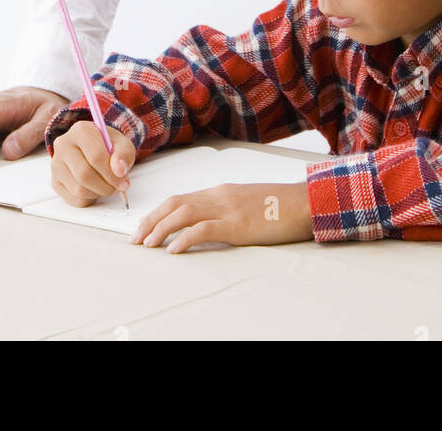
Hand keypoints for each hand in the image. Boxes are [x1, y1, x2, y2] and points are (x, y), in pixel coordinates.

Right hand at [50, 120, 136, 205]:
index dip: (112, 173)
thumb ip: (124, 154)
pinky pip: (74, 199)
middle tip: (117, 187)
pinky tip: (95, 188)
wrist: (96, 149)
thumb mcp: (122, 144)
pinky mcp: (55, 182)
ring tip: (106, 185)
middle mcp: (63, 145)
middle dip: (106, 186)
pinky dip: (90, 198)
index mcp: (80, 130)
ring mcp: (56, 165)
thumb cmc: (109, 146)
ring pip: (78, 189)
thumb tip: (119, 170)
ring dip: (98, 193)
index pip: (95, 156)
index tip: (123, 181)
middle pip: (84, 174)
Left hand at [130, 180, 313, 253]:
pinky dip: (185, 238)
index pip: (180, 198)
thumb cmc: (280, 206)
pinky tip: (173, 249)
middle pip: (175, 203)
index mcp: (221, 191)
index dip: (158, 213)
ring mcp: (228, 208)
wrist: (305, 202)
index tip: (144, 227)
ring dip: (161, 229)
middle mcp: (220, 195)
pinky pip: (204, 229)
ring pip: (184, 213)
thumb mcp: (247, 204)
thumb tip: (208, 224)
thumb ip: (227, 210)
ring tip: (148, 244)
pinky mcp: (238, 224)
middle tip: (136, 238)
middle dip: (152, 220)